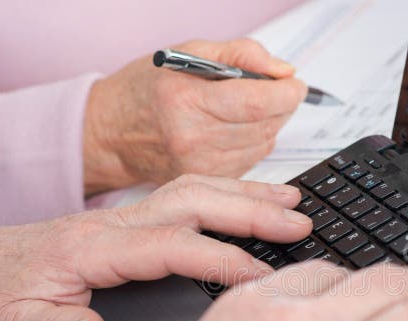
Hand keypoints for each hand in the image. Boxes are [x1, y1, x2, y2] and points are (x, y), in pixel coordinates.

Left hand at [0, 175, 311, 320]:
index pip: (173, 246)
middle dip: (251, 210)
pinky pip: (183, 199)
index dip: (223, 258)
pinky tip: (246, 205)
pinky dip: (224, 196)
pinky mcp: (126, 225)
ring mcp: (121, 219)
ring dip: (244, 193)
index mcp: (93, 247)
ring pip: (192, 192)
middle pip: (193, 201)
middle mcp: (113, 224)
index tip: (264, 276)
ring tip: (291, 201)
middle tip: (301, 221)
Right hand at [82, 39, 307, 195]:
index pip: (255, 103)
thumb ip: (242, 55)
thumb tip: (283, 71)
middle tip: (277, 90)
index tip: (295, 85)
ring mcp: (200, 166)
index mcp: (186, 101)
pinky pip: (251, 161)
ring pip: (263, 144)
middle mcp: (193, 138)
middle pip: (264, 125)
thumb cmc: (148, 89)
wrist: (112, 133)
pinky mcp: (207, 181)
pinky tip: (233, 129)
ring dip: (269, 124)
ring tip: (247, 108)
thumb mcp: (189, 53)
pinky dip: (254, 142)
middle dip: (281, 105)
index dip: (286, 94)